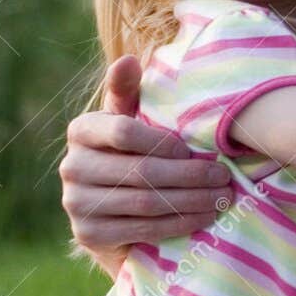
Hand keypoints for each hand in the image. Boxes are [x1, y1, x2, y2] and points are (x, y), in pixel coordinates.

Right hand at [60, 56, 230, 266]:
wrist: (110, 211)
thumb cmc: (128, 153)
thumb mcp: (127, 120)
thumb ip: (127, 91)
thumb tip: (128, 60)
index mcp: (80, 130)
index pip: (123, 132)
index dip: (162, 142)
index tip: (191, 150)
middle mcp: (71, 167)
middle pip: (140, 171)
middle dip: (190, 175)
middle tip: (223, 177)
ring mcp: (77, 204)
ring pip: (146, 202)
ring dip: (192, 201)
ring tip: (222, 197)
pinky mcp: (88, 235)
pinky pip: (143, 228)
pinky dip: (179, 223)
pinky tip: (204, 217)